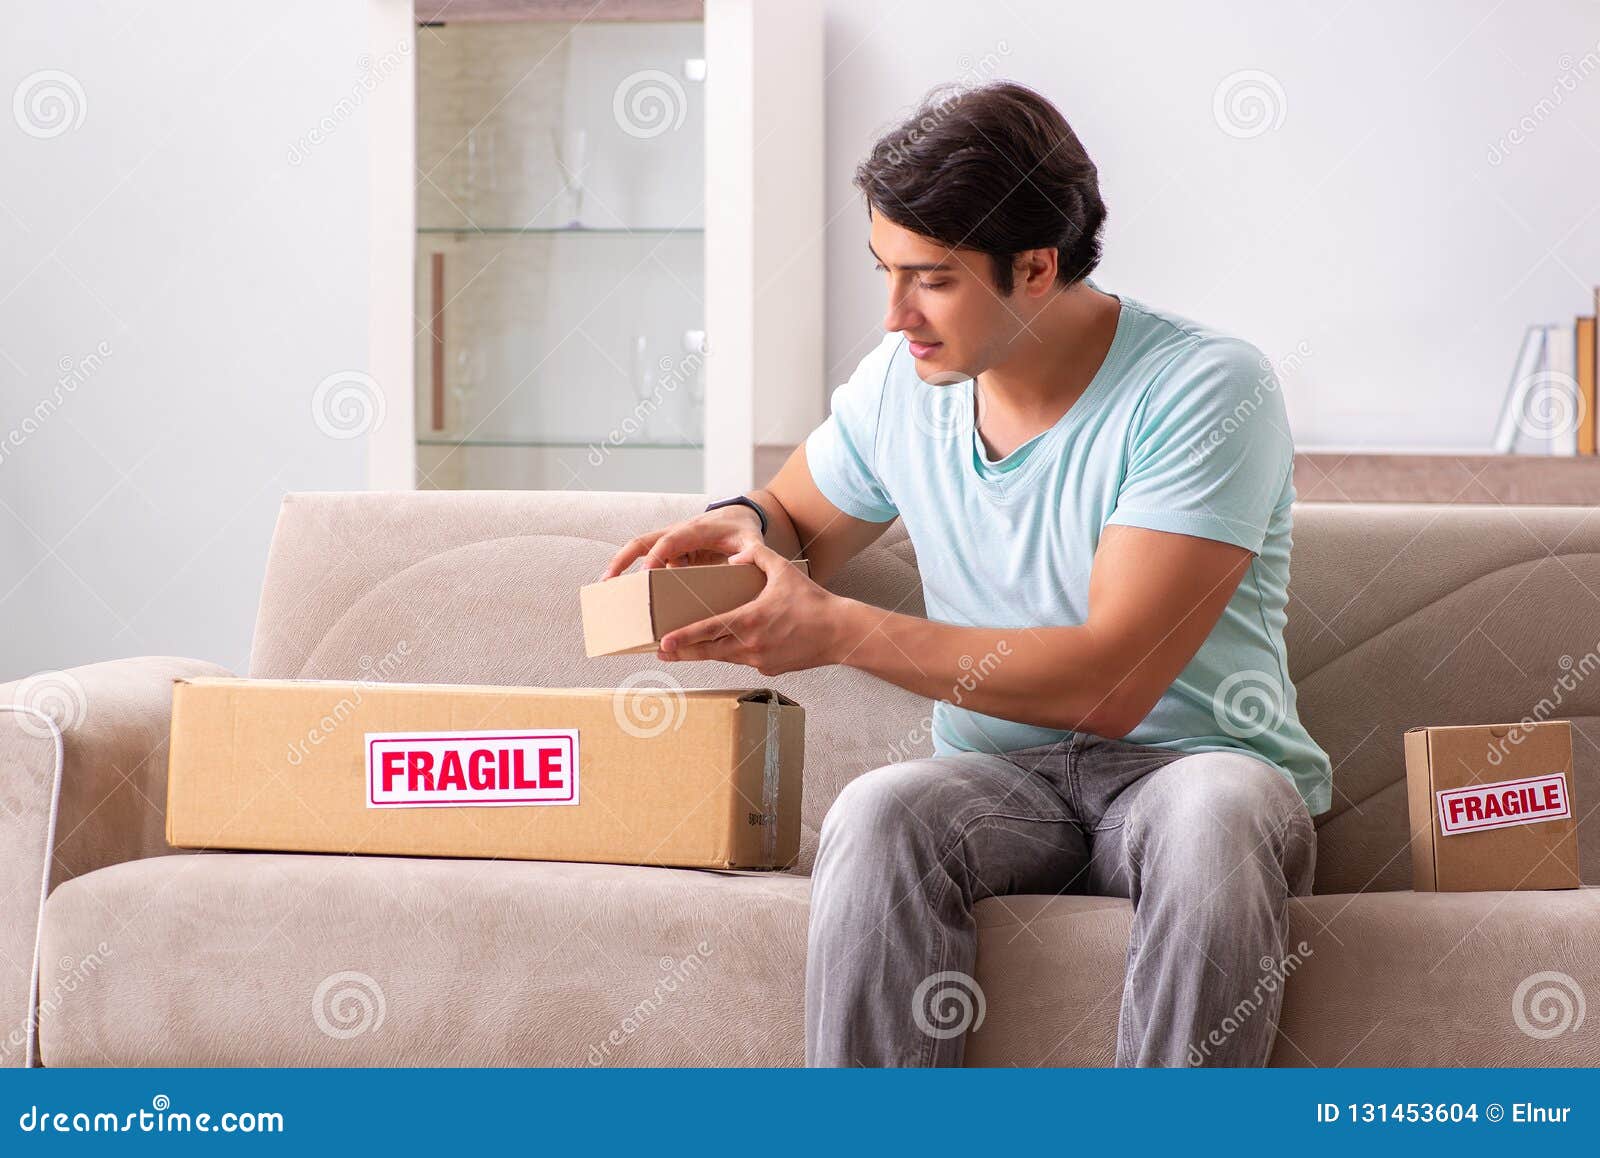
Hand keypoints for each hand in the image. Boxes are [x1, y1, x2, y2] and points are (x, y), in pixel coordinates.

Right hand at [597, 504, 764, 580]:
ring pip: (640, 549)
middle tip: (608, 581)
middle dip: (623, 559)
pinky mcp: (670, 550)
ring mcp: (670, 541)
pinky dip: (636, 572)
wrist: (738, 516)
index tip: (646, 574)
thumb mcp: (752, 540)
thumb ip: (752, 552)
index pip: (670, 541)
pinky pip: (649, 558)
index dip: (656, 556)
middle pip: (642, 542)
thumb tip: (738, 563)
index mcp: (695, 530)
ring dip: (622, 566)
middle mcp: (677, 533)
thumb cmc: (742, 529)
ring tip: (606, 587)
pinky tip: (628, 591)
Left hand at [656, 542, 852, 675]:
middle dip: (683, 652)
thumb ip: (757, 556)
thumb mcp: (783, 570)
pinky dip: (735, 653)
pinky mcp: (770, 668)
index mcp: (750, 620)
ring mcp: (760, 660)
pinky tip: (732, 646)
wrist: (840, 632)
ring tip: (685, 651)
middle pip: (709, 652)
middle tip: (661, 651)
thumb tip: (734, 554)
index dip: (684, 637)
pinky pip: (745, 660)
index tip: (664, 642)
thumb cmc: (813, 602)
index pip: (709, 630)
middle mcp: (751, 645)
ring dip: (705, 653)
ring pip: (725, 657)